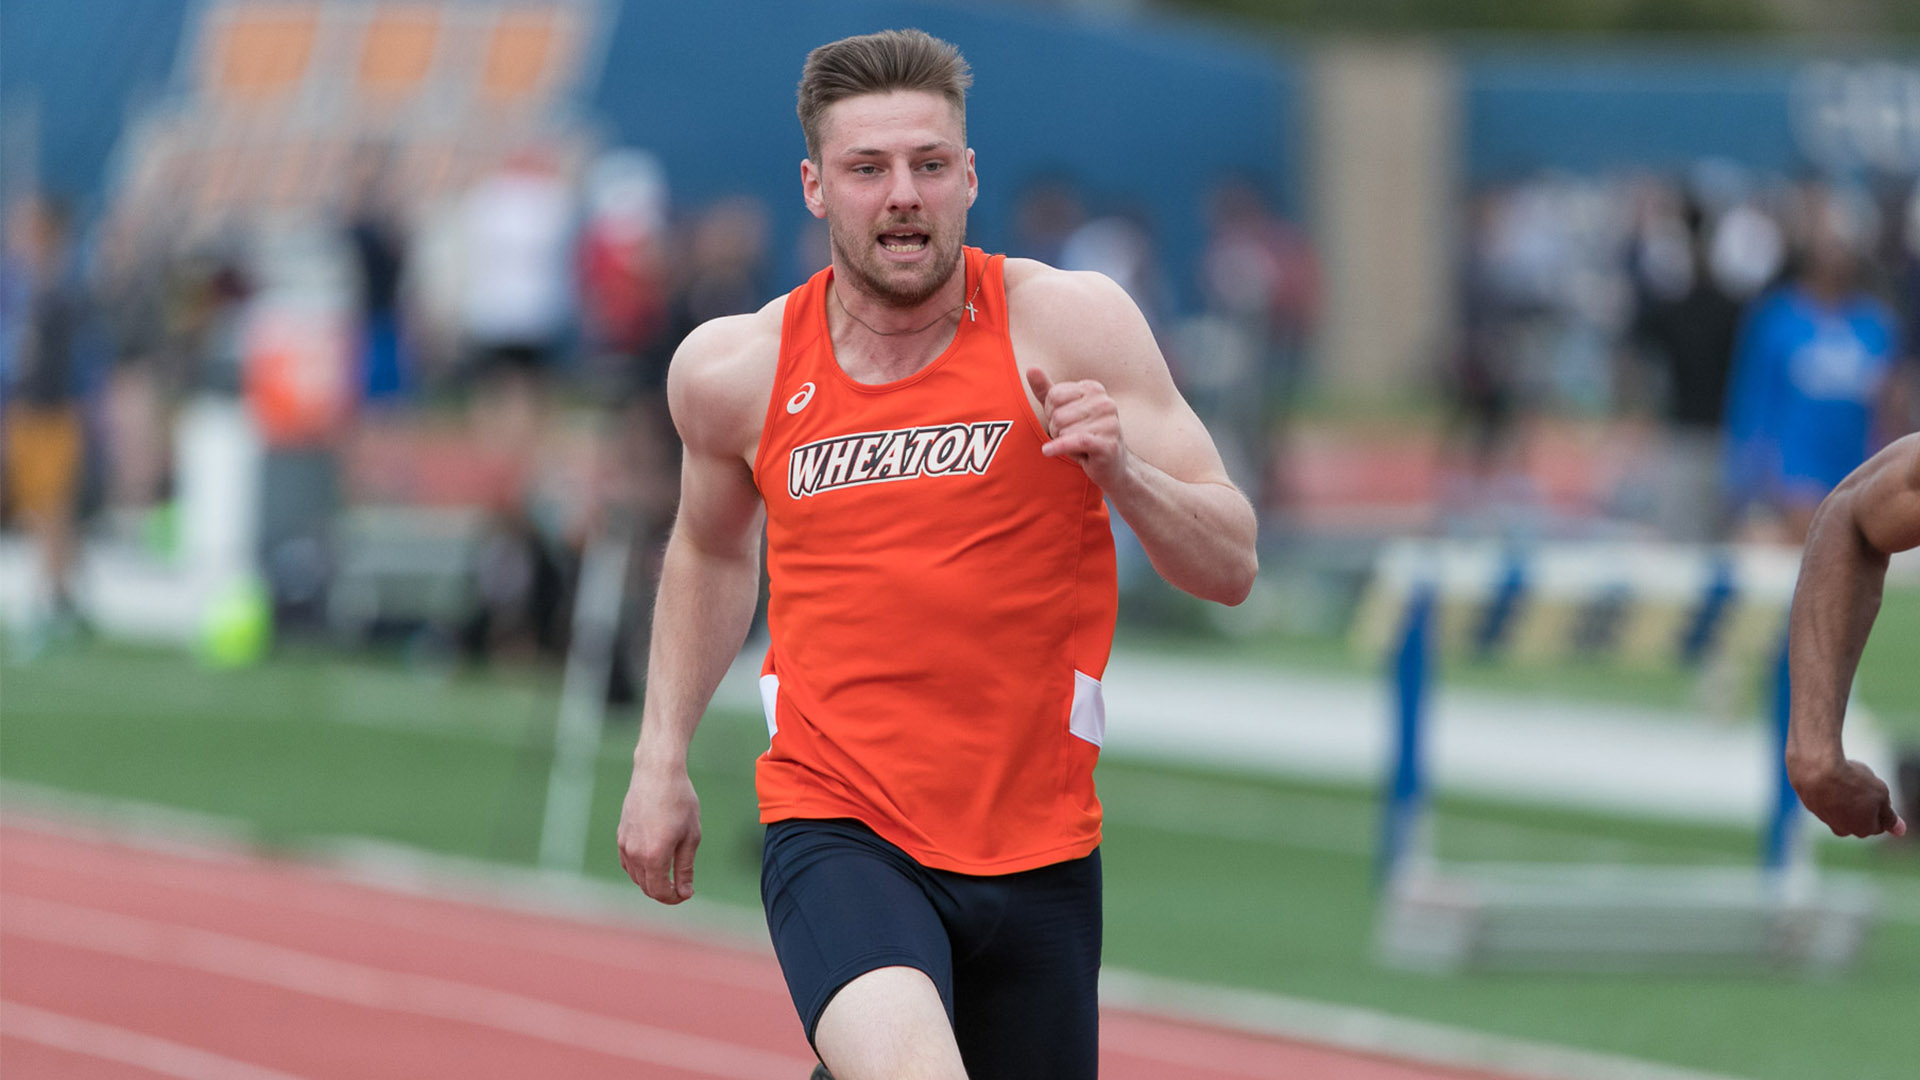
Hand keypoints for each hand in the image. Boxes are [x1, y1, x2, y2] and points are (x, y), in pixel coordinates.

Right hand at [616, 758, 701, 902]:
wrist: (657, 773)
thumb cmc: (680, 802)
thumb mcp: (691, 836)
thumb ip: (685, 868)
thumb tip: (685, 892)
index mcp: (654, 856)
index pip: (659, 891)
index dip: (673, 898)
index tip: (686, 893)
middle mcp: (635, 854)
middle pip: (646, 887)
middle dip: (663, 892)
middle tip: (681, 886)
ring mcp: (625, 844)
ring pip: (636, 876)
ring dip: (651, 881)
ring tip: (670, 873)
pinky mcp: (621, 835)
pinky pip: (628, 863)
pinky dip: (640, 869)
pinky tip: (653, 861)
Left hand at [1027, 367, 1130, 489]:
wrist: (1111, 465)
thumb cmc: (1084, 435)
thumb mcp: (1063, 411)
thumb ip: (1046, 391)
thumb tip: (1031, 369)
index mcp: (1094, 389)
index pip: (1054, 395)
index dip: (1051, 412)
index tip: (1064, 422)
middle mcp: (1105, 402)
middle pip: (1058, 414)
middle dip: (1056, 430)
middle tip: (1070, 437)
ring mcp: (1110, 423)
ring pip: (1064, 430)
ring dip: (1063, 442)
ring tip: (1076, 446)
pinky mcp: (1108, 444)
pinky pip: (1075, 440)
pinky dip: (1058, 447)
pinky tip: (1048, 451)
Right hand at [1788, 755, 1906, 838]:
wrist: (1815, 769)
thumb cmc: (1852, 782)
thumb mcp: (1881, 795)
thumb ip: (1890, 815)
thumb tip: (1899, 831)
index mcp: (1863, 830)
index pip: (1879, 824)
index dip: (1881, 807)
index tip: (1876, 792)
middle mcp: (1843, 829)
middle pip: (1859, 819)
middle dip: (1862, 806)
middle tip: (1862, 786)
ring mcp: (1825, 819)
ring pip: (1841, 810)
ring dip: (1845, 798)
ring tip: (1843, 779)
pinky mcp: (1810, 806)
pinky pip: (1826, 800)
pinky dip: (1830, 791)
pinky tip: (1830, 777)